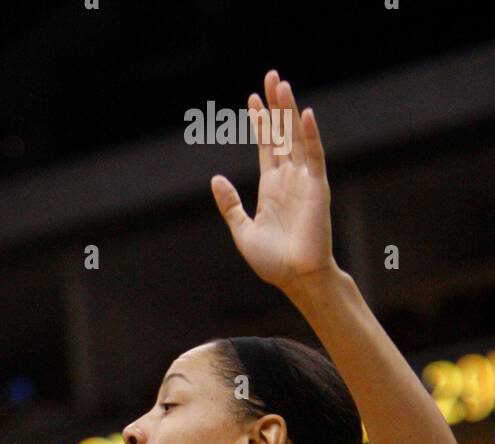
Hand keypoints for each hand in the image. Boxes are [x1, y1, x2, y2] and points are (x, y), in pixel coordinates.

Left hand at [211, 71, 334, 294]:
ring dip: (289, 111)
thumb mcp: (242, 231)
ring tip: (282, 85)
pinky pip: (314, 156)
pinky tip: (304, 115)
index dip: (260, 122)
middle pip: (281, 134)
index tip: (253, 98)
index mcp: (271, 188)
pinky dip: (310, 136)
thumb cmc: (272, 261)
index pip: (266, 146)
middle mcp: (288, 179)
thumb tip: (216, 179)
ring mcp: (304, 181)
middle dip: (275, 106)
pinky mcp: (317, 188)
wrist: (296, 278)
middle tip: (271, 76)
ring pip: (296, 138)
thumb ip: (231, 206)